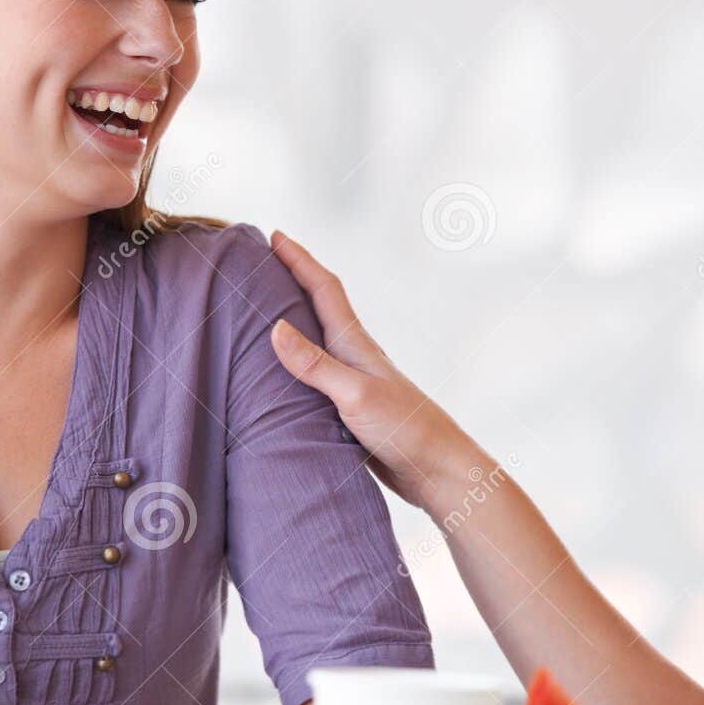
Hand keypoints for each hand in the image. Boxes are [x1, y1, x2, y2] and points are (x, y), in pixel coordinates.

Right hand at [267, 230, 472, 509]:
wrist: (436, 469)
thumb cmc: (403, 430)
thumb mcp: (354, 396)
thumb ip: (315, 365)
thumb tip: (275, 327)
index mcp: (355, 344)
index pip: (323, 289)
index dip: (299, 260)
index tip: (275, 235)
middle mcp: (354, 355)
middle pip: (321, 305)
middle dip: (294, 278)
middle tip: (266, 259)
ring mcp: (354, 379)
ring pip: (319, 336)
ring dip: (296, 316)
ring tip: (268, 305)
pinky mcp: (351, 406)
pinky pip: (317, 370)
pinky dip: (299, 356)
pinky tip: (286, 369)